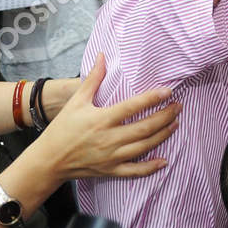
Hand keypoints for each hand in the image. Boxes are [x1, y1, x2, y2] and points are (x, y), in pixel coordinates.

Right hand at [33, 54, 180, 181]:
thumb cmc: (62, 129)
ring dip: (163, 135)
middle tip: (178, 106)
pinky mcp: (111, 171)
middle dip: (165, 116)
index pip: (132, 107)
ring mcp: (111, 157)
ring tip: (175, 123)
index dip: (152, 98)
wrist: (49, 160)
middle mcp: (109, 139)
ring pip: (144, 147)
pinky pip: (135, 171)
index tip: (168, 91)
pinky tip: (164, 160)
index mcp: (102, 119)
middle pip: (145, 128)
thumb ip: (94, 79)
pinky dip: (151, 167)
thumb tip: (102, 56)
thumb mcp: (77, 101)